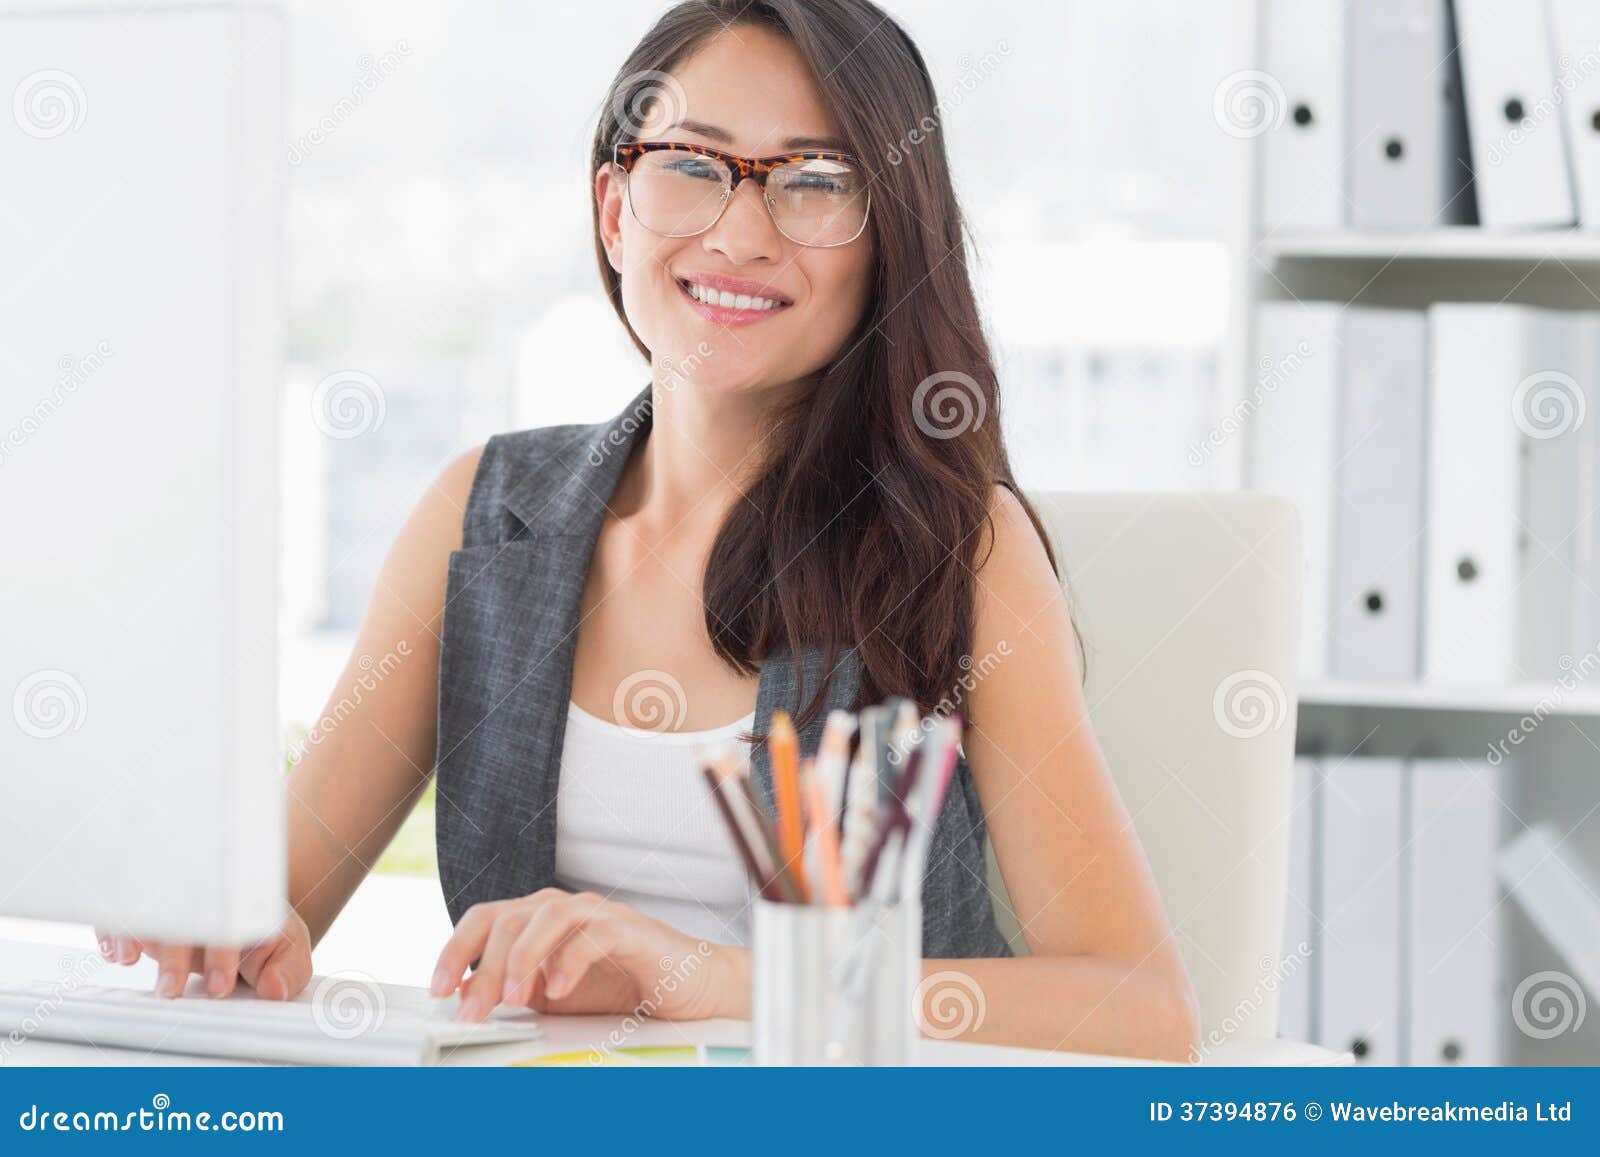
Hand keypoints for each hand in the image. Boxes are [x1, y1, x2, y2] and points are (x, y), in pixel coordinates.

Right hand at [93, 909, 313, 1000]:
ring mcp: (173, 898)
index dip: (223, 958)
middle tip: (170, 989)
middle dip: (174, 955)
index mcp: (244, 906)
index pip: (234, 924)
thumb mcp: (286, 948)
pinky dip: (113, 927)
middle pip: (185, 917)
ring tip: (129, 958)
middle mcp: (206, 899)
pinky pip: (122, 908)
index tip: (219, 988)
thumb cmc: (260, 933)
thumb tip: (275, 989)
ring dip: (135, 933)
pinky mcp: (144, 904)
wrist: (241, 910)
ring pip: (149, 908)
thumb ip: (288, 969)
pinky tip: (115, 950)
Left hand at [429, 889, 747, 1022]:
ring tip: (512, 998)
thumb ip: (513, 989)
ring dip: (520, 959)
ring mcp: (597, 912)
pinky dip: (569, 961)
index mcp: (538, 919)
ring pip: (544, 916)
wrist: (686, 987)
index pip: (485, 918)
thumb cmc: (622, 984)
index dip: (455, 950)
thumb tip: (465, 996)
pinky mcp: (628, 926)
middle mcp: (563, 908)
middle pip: (508, 920)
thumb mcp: (552, 995)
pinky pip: (592, 932)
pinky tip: (559, 990)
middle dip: (482, 968)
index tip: (438, 988)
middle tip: (473, 1010)